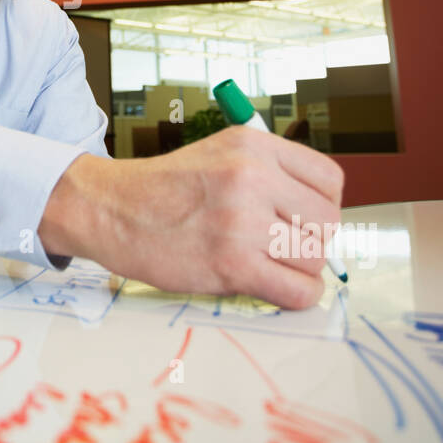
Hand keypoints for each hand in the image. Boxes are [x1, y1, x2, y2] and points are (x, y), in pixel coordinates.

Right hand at [39, 127, 343, 309]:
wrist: (112, 208)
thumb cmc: (165, 188)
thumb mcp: (220, 153)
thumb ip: (270, 173)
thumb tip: (319, 215)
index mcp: (254, 145)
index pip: (330, 180)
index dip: (323, 206)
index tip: (303, 219)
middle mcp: (253, 176)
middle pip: (327, 221)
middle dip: (312, 239)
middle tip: (282, 245)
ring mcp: (242, 220)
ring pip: (314, 258)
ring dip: (299, 269)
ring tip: (271, 265)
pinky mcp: (231, 263)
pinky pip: (297, 290)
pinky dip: (297, 296)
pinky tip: (279, 288)